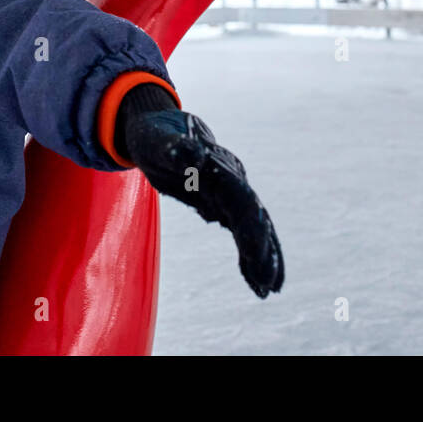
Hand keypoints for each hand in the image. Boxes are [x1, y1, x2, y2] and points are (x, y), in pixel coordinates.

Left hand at [120, 109, 283, 298]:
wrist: (159, 130)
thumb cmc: (154, 136)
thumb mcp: (157, 141)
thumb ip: (174, 148)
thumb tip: (193, 155)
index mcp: (220, 167)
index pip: (242, 201)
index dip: (251, 228)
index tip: (256, 255)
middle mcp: (231, 181)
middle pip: (254, 218)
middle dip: (264, 251)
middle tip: (268, 285)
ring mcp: (230, 193)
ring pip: (254, 228)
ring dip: (264, 258)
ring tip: (268, 291)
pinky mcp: (222, 204)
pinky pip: (242, 232)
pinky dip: (250, 256)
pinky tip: (255, 281)